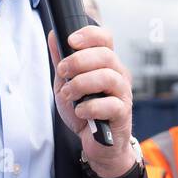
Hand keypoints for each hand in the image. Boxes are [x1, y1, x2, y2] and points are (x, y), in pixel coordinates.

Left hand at [48, 26, 133, 175]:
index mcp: (106, 63)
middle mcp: (118, 74)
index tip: (70, 41)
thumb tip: (54, 34)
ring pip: (108, 77)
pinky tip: (80, 111)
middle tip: (62, 72)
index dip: (89, 35)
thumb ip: (62, 60)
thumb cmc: (85, 111)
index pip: (105, 38)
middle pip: (105, 55)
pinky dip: (90, 107)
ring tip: (67, 94)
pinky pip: (110, 105)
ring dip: (81, 84)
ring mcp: (123, 93)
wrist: (97, 143)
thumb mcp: (67, 83)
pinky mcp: (122, 114)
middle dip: (78, 61)